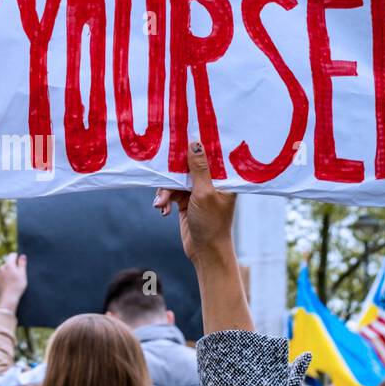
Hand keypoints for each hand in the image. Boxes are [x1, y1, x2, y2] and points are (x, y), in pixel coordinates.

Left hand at [0, 253, 27, 311]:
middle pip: (8, 263)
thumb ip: (22, 263)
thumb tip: (22, 255)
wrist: (8, 299)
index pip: (12, 255)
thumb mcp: (22, 274)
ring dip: (9, 272)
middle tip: (19, 275)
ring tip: (14, 281)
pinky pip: (1, 276)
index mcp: (8, 264)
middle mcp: (1, 268)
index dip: (17, 257)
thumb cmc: (17, 286)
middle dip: (13, 266)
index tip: (21, 264)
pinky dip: (5, 278)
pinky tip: (9, 285)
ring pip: (4, 270)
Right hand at [153, 141, 235, 266]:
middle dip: (173, 171)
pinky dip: (165, 199)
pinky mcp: (186, 201)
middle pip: (189, 165)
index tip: (181, 133)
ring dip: (165, 190)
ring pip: (176, 179)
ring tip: (160, 203)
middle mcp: (212, 181)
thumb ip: (198, 168)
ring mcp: (198, 191)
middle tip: (160, 169)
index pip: (210, 153)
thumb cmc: (212, 224)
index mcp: (224, 177)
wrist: (205, 252)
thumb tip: (195, 142)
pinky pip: (171, 192)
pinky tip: (163, 209)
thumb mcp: (204, 193)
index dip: (197, 143)